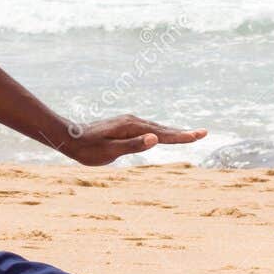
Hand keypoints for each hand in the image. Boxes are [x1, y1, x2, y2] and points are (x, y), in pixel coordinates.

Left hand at [52, 114, 206, 165]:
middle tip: (203, 133)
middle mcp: (133, 121)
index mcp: (132, 127)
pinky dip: (161, 133)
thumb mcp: (110, 151)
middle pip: (163, 129)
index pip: (162, 134)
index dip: (182, 136)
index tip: (199, 135)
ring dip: (173, 132)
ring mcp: (129, 122)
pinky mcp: (124, 126)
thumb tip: (155, 139)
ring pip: (156, 129)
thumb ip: (133, 145)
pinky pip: (148, 130)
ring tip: (190, 136)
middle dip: (183, 133)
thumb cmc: (87, 148)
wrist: (69, 137)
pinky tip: (163, 136)